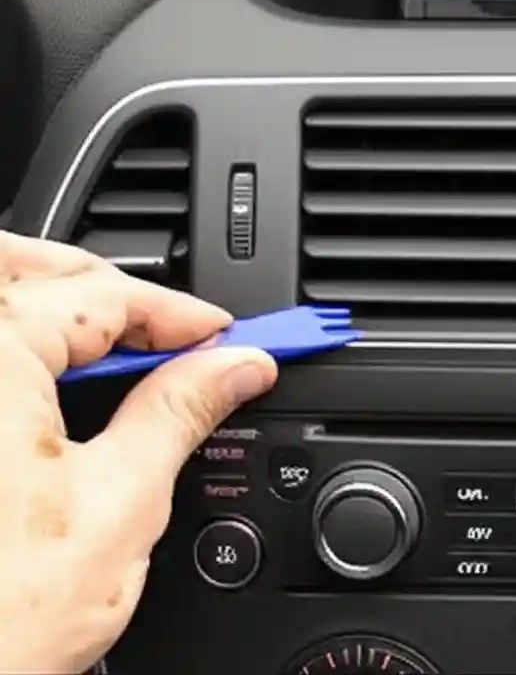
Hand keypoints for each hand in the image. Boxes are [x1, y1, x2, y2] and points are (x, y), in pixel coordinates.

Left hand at [0, 231, 276, 672]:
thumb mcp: (120, 504)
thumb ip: (182, 412)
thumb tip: (238, 365)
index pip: (101, 293)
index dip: (181, 315)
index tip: (228, 341)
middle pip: (20, 265)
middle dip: (101, 281)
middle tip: (167, 328)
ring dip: (46, 302)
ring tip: (106, 343)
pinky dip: (12, 349)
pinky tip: (43, 388)